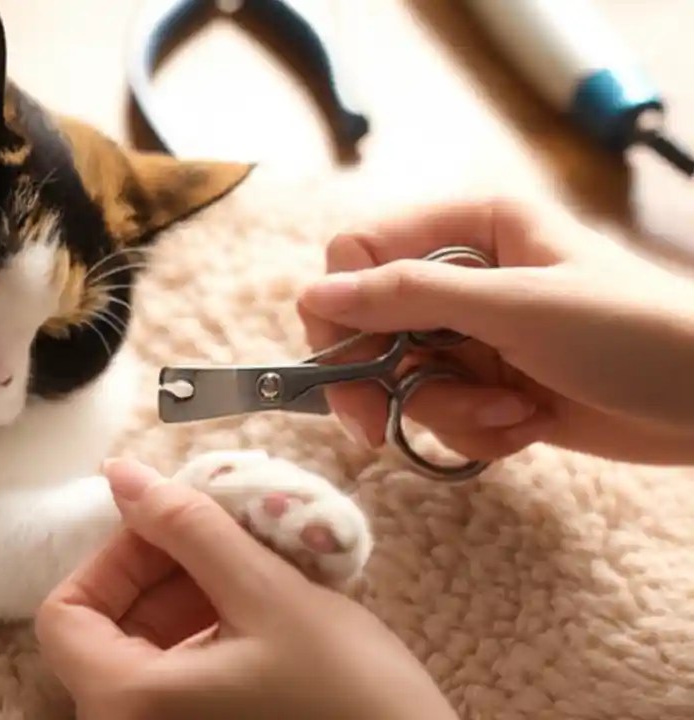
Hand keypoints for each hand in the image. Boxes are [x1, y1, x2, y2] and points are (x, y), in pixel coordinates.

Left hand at [35, 459, 457, 719]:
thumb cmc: (354, 698)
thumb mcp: (269, 594)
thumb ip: (188, 527)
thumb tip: (123, 475)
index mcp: (130, 704)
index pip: (67, 613)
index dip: (116, 556)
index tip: (175, 526)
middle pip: (104, 631)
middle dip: (161, 571)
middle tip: (225, 537)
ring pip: (143, 652)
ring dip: (188, 599)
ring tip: (254, 571)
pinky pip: (176, 682)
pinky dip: (206, 637)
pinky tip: (261, 616)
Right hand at [296, 199, 693, 464]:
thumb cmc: (634, 332)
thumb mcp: (516, 305)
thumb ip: (409, 296)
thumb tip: (314, 293)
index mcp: (470, 226)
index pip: (357, 257)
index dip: (339, 312)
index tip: (343, 368)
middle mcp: (464, 274)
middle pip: (368, 327)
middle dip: (386, 381)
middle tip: (378, 427)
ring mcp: (477, 333)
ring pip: (403, 379)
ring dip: (450, 411)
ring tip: (515, 415)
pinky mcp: (493, 385)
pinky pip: (442, 413)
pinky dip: (478, 431)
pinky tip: (530, 426)